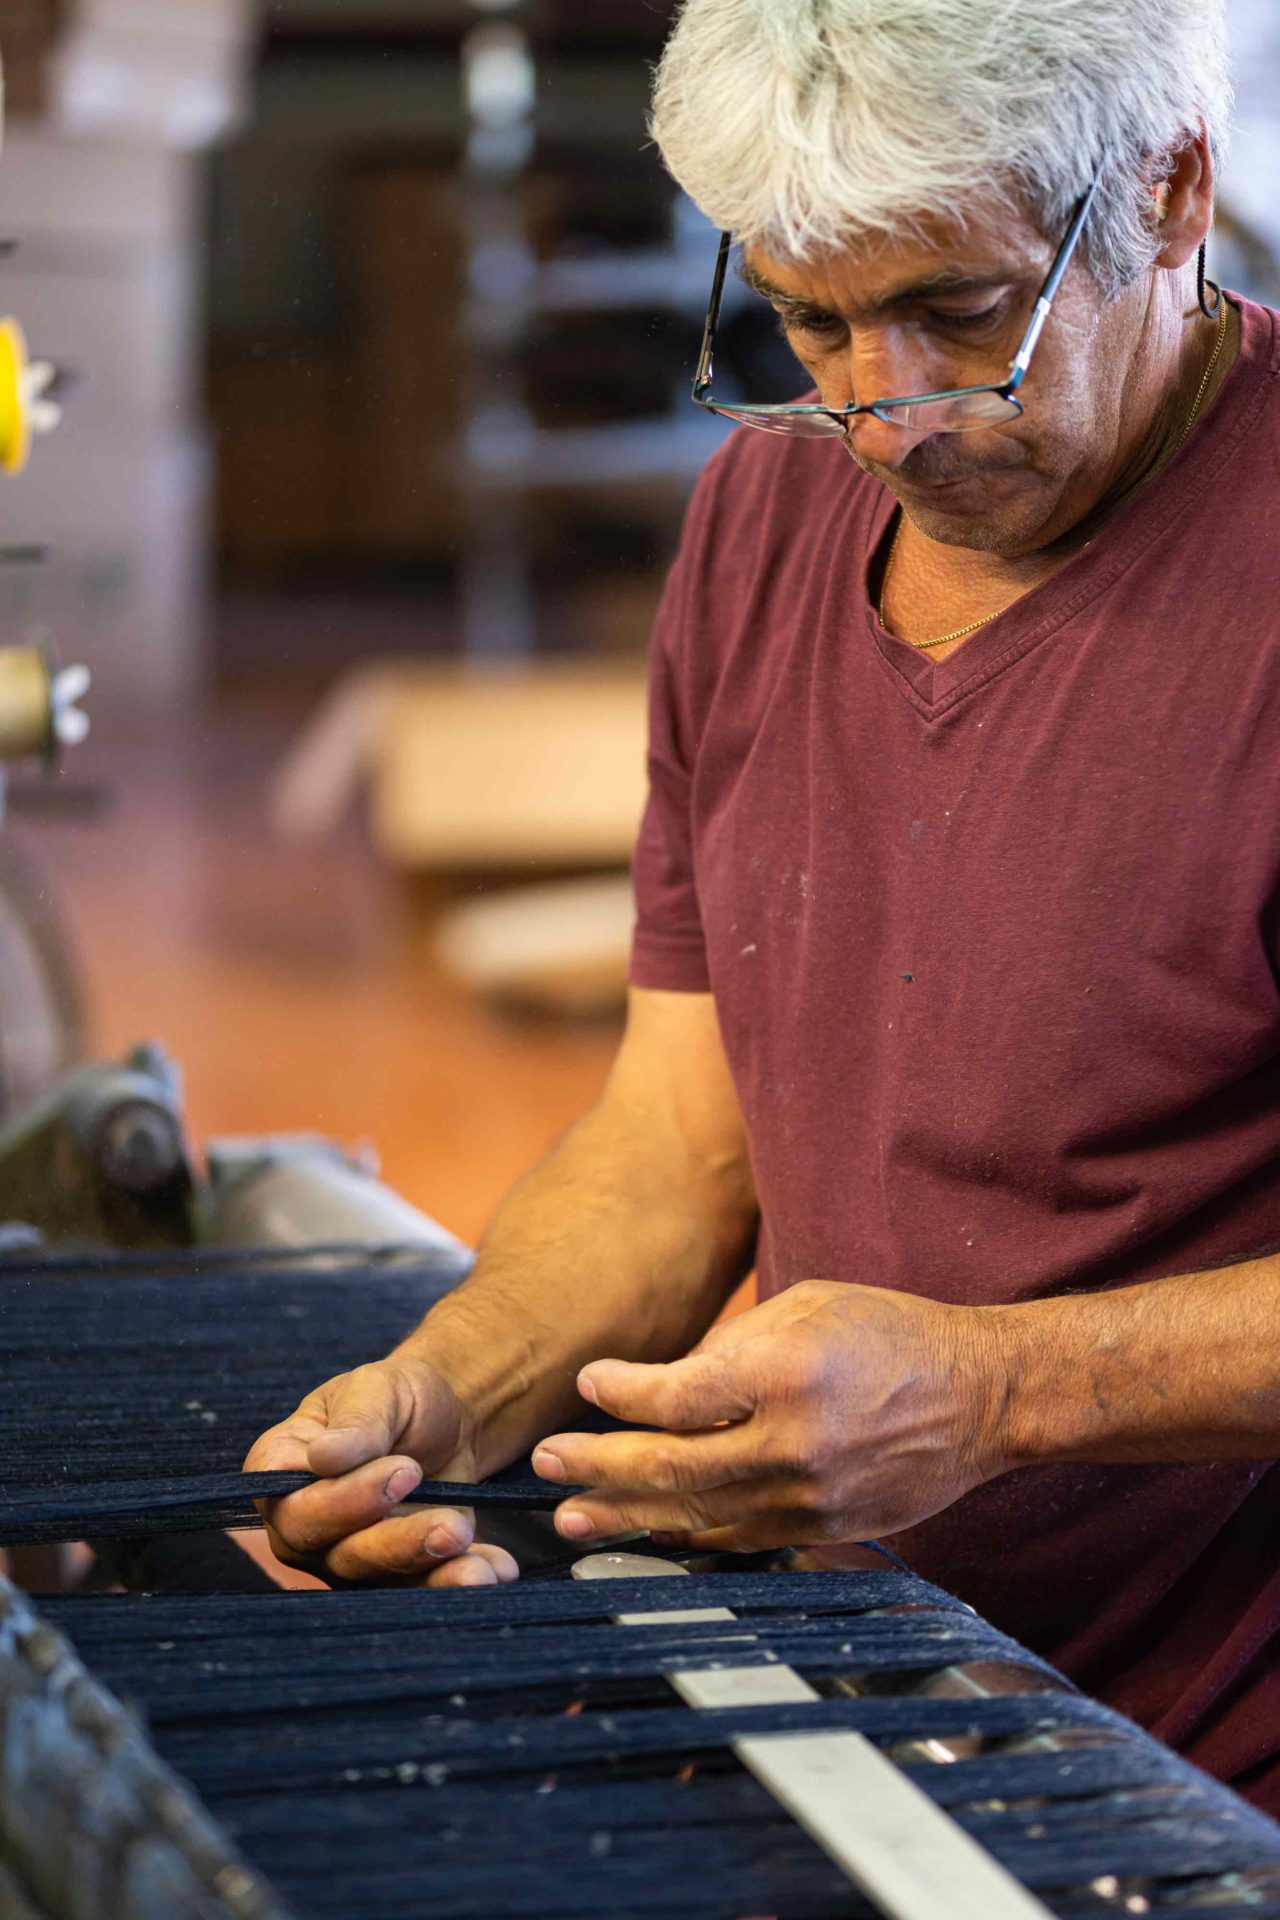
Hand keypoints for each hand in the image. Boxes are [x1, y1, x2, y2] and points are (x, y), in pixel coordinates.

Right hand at [244, 1353, 517, 1587]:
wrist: (442, 1421)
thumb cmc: (394, 1397)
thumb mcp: (379, 1389)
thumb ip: (356, 1423)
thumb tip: (323, 1456)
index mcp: (281, 1470)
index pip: (294, 1504)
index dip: (344, 1500)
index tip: (404, 1470)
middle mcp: (304, 1525)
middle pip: (334, 1552)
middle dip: (394, 1538)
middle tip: (450, 1521)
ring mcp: (345, 1557)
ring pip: (379, 1581)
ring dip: (428, 1570)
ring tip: (472, 1554)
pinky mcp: (393, 1576)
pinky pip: (421, 1590)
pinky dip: (459, 1580)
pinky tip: (495, 1570)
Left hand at [531, 1280, 1009, 1552]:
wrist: (980, 1396)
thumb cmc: (889, 1333)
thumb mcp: (807, 1303)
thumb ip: (729, 1345)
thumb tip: (663, 1384)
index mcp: (784, 1370)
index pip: (675, 1396)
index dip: (619, 1394)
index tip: (587, 1385)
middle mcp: (791, 1440)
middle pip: (669, 1464)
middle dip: (596, 1465)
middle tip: (546, 1463)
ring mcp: (807, 1495)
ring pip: (694, 1513)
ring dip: (624, 1516)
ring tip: (570, 1518)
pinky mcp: (821, 1527)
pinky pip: (736, 1538)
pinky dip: (684, 1535)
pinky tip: (645, 1531)